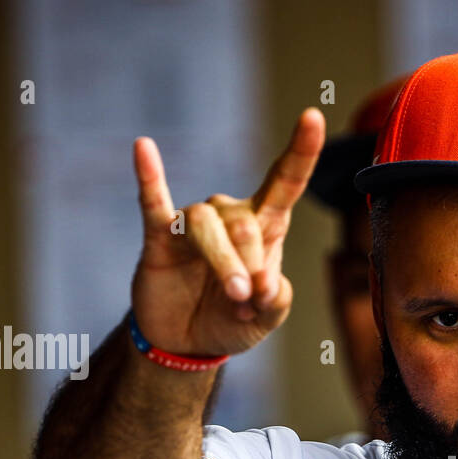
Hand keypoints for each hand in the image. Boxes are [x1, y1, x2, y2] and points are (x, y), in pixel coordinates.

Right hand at [130, 108, 324, 355]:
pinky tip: (144, 148)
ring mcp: (194, 224)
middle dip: (250, 267)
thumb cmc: (233, 320)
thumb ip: (275, 300)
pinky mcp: (160, 236)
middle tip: (248, 303)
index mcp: (265, 227)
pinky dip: (149, 176)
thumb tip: (265, 283)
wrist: (187, 342)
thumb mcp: (267, 318)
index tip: (313, 116)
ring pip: (208, 226)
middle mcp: (230, 215)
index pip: (286, 182)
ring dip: (225, 264)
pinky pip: (153, 200)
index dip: (301, 152)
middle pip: (244, 223)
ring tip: (235, 298)